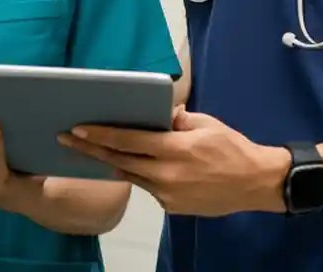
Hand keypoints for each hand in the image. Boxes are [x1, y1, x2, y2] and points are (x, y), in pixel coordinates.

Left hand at [58, 108, 289, 216]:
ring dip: (110, 162)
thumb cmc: (231, 147)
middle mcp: (167, 174)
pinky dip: (139, 174)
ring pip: (130, 175)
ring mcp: (168, 194)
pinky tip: (130, 165)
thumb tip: (155, 114)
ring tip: (89, 150)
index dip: (100, 135)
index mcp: (175, 149)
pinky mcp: (171, 207)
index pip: (128, 140)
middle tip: (66, 139)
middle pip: (120, 160)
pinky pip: (147, 187)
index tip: (77, 129)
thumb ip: (175, 119)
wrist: (256, 183)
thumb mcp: (205, 123)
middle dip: (91, 149)